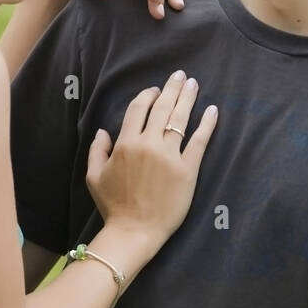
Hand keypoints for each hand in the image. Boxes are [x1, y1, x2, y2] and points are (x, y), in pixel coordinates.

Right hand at [85, 71, 218, 252]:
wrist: (134, 231)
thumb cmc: (113, 207)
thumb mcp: (94, 177)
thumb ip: (97, 151)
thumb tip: (102, 131)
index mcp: (125, 144)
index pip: (138, 109)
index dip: (147, 95)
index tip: (155, 89)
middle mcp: (148, 145)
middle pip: (162, 108)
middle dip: (172, 88)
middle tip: (180, 76)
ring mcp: (169, 156)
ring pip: (180, 119)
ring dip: (188, 98)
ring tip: (193, 84)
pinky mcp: (188, 170)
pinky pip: (199, 141)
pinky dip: (207, 124)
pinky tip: (213, 110)